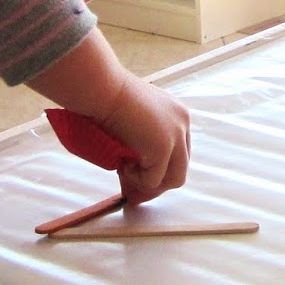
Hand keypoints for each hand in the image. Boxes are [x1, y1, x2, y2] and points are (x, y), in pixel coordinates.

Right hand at [92, 73, 191, 203]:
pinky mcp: (163, 148)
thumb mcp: (131, 122)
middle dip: (157, 185)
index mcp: (177, 115)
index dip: (159, 169)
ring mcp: (176, 136)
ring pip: (173, 179)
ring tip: (124, 174)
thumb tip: (131, 172)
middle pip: (180, 168)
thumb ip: (139, 143)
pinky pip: (153, 180)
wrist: (102, 89)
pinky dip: (136, 180)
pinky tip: (122, 164)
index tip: (139, 181)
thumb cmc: (106, 100)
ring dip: (147, 184)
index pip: (178, 153)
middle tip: (133, 195)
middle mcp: (182, 124)